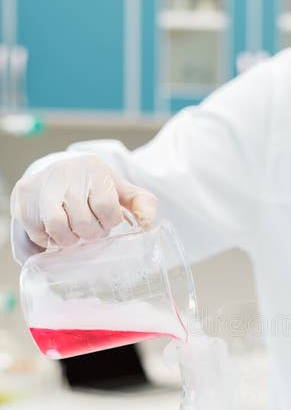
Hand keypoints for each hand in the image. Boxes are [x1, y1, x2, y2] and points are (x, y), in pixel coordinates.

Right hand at [10, 151, 157, 248]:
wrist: (56, 173)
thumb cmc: (92, 186)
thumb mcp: (120, 189)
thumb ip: (142, 203)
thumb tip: (148, 224)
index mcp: (94, 169)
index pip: (107, 208)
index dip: (108, 221)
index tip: (106, 218)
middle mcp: (66, 173)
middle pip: (84, 222)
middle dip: (90, 232)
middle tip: (88, 228)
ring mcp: (43, 185)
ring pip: (58, 228)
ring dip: (68, 239)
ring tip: (72, 233)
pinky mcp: (24, 197)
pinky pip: (38, 232)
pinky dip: (48, 239)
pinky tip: (54, 231)